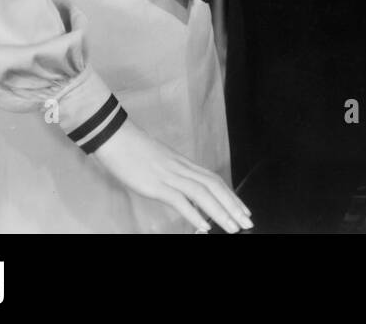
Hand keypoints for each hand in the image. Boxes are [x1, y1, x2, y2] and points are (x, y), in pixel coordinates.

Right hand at [92, 119, 252, 232]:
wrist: (117, 138)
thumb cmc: (136, 151)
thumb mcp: (161, 163)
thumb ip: (175, 176)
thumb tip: (185, 192)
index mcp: (185, 165)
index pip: (215, 181)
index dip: (231, 196)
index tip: (243, 210)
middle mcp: (183, 169)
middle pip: (215, 187)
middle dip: (233, 207)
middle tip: (247, 222)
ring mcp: (170, 176)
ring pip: (202, 194)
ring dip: (220, 212)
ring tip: (233, 228)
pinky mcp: (156, 184)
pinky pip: (179, 200)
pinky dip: (193, 213)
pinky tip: (203, 226)